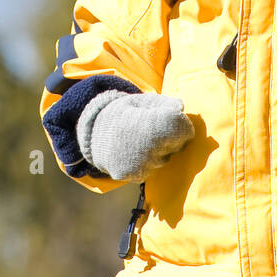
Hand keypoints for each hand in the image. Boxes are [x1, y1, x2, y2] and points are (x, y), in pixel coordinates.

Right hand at [76, 90, 194, 181]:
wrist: (93, 134)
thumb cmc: (124, 113)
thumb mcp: (141, 100)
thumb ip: (164, 103)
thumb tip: (181, 109)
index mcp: (149, 123)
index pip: (183, 128)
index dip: (181, 123)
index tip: (171, 119)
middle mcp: (146, 146)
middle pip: (178, 144)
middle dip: (171, 137)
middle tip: (152, 129)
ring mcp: (140, 164)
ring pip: (166, 158)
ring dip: (159, 151)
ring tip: (139, 140)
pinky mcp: (134, 176)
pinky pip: (153, 170)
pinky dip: (147, 162)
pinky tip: (134, 153)